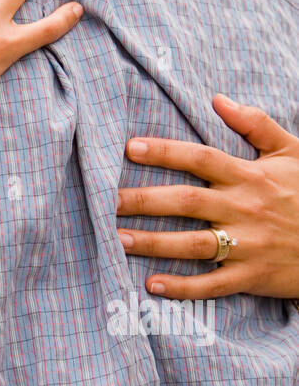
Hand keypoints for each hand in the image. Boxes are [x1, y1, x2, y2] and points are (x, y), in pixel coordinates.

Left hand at [116, 94, 298, 299]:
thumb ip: (255, 123)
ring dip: (154, 243)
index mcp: (250, 176)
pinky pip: (212, 284)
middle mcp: (244, 208)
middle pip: (186, 201)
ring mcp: (247, 245)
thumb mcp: (292, 151)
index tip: (131, 148)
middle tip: (106, 199)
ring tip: (118, 239)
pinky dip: (183, 287)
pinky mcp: (251, 276)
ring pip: (193, 244)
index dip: (166, 152)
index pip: (201, 158)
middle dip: (144, 200)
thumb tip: (218, 98)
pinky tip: (153, 285)